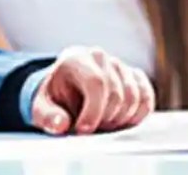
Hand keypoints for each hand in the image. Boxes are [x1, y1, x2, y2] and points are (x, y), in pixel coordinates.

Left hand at [31, 46, 155, 135]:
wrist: (65, 88)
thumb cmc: (53, 98)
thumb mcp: (41, 108)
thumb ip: (48, 117)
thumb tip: (61, 124)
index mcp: (76, 58)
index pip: (96, 83)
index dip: (94, 110)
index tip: (84, 130)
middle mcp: (100, 56)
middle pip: (117, 94)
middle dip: (106, 119)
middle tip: (92, 130)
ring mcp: (119, 64)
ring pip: (133, 97)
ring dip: (121, 119)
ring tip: (103, 125)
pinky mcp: (134, 75)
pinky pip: (146, 96)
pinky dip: (138, 114)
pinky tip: (123, 122)